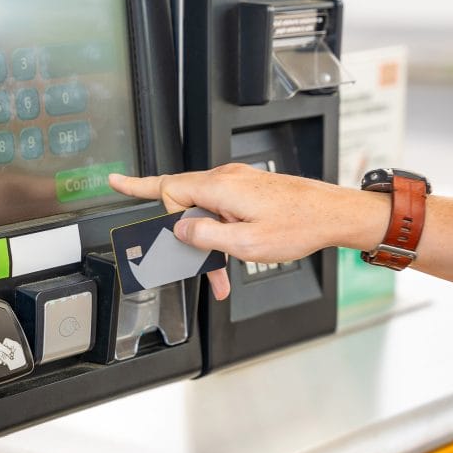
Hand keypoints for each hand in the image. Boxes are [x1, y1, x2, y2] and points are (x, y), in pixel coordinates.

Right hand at [109, 164, 387, 299]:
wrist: (334, 215)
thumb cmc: (298, 226)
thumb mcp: (245, 243)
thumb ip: (205, 236)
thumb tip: (180, 231)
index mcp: (220, 187)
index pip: (169, 188)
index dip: (141, 189)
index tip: (118, 183)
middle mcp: (227, 179)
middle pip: (185, 203)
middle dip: (185, 238)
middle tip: (197, 269)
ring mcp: (240, 183)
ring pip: (205, 211)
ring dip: (208, 241)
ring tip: (222, 273)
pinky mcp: (250, 190)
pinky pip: (222, 210)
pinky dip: (222, 233)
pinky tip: (232, 253)